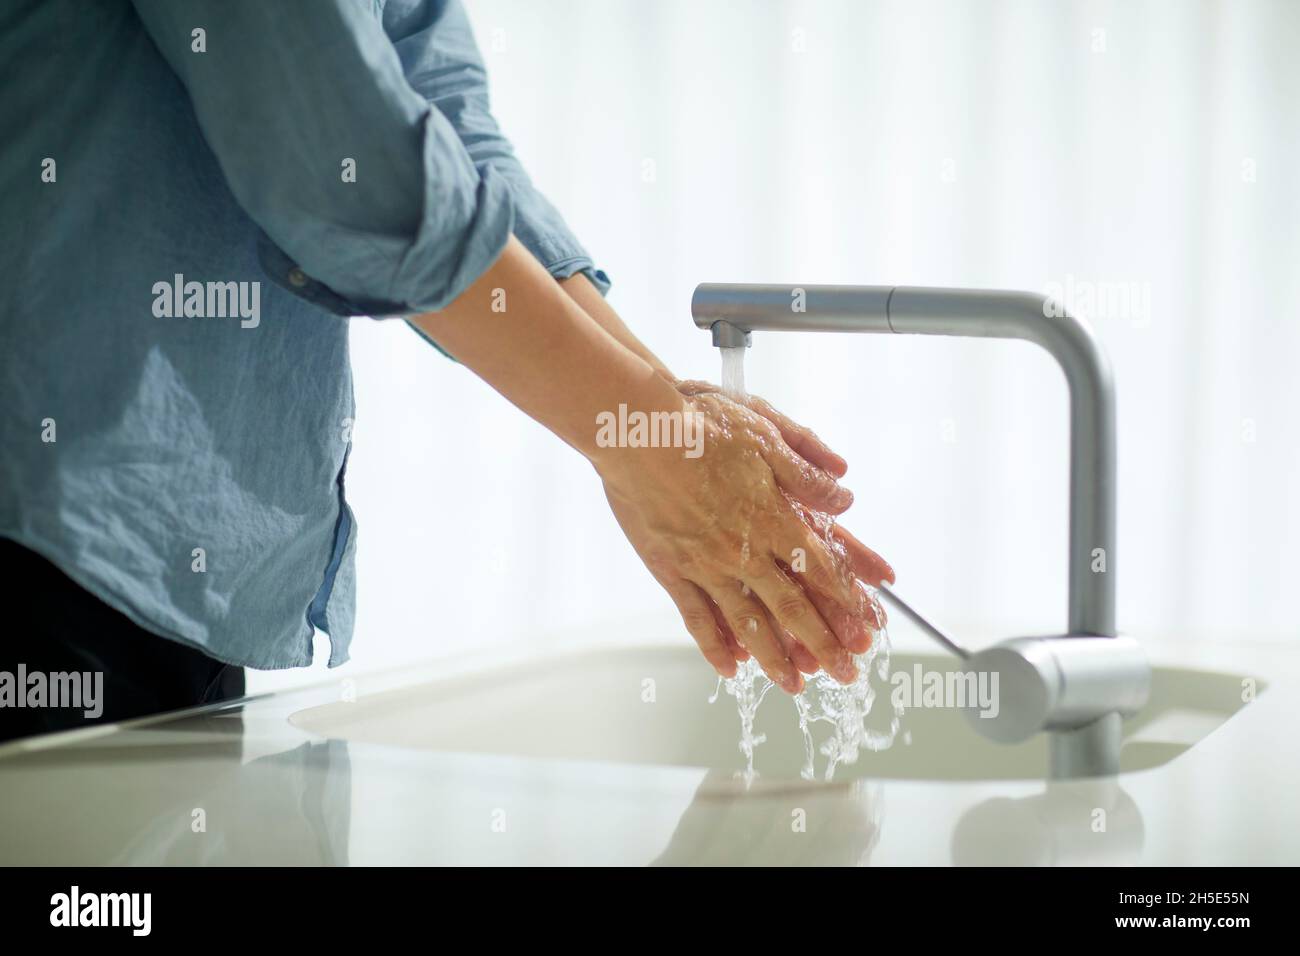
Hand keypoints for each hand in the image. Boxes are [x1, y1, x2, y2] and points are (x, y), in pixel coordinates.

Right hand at [671, 380, 894, 670]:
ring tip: (795, 686)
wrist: (639, 433)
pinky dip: (715, 645)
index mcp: (772, 515)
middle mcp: (744, 548)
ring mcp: (706, 564)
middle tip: (847, 673)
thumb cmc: (701, 425)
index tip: (869, 626)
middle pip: (792, 606)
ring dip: (775, 657)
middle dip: (824, 643)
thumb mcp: (767, 433)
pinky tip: (731, 667)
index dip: (849, 599)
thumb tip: (845, 494)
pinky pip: (697, 617)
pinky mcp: (672, 570)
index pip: (821, 567)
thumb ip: (807, 471)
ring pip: (748, 622)